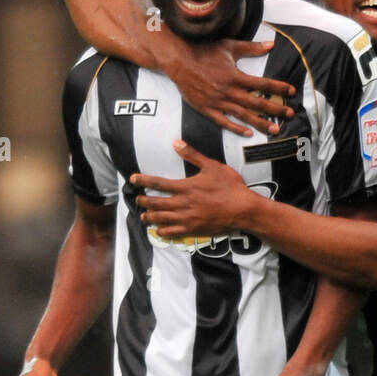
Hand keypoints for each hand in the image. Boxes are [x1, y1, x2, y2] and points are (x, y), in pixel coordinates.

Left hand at [133, 142, 253, 238]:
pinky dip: (163, 232)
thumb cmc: (230, 186)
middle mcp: (183, 204)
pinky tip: (158, 231)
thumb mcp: (212, 166)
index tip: (133, 179)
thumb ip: (192, 155)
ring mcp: (187, 219)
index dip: (143, 181)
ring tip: (144, 217)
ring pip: (161, 220)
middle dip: (144, 202)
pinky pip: (173, 233)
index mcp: (185, 187)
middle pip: (156, 204)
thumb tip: (176, 142)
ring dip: (150, 218)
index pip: (158, 183)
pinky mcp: (193, 230)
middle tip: (137, 200)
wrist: (244, 210)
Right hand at [174, 38, 295, 136]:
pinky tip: (249, 133)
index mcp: (235, 76)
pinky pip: (224, 122)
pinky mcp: (207, 109)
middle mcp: (229, 91)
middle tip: (290, 115)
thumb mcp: (228, 46)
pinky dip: (237, 128)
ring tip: (275, 130)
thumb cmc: (203, 51)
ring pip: (244, 116)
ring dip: (261, 123)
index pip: (263, 84)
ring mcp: (218, 102)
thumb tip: (271, 44)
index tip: (291, 91)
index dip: (278, 88)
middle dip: (276, 109)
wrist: (178, 60)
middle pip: (257, 103)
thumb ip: (251, 48)